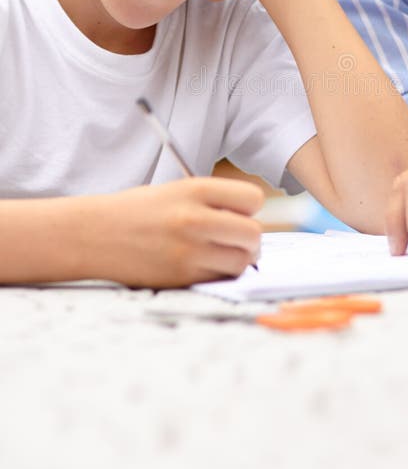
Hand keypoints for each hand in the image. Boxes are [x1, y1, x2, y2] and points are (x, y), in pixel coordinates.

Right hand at [87, 177, 263, 287]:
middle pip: (253, 234)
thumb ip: (214, 203)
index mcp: (195, 190)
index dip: (250, 209)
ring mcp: (188, 250)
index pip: (253, 199)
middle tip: (236, 241)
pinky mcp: (181, 276)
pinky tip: (202, 265)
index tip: (239, 214)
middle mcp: (194, 218)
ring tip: (220, 254)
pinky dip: (218, 274)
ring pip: (241, 261)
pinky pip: (220, 278)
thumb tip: (251, 223)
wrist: (93, 234)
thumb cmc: (137, 212)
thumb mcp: (176, 191)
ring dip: (237, 260)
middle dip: (250, 239)